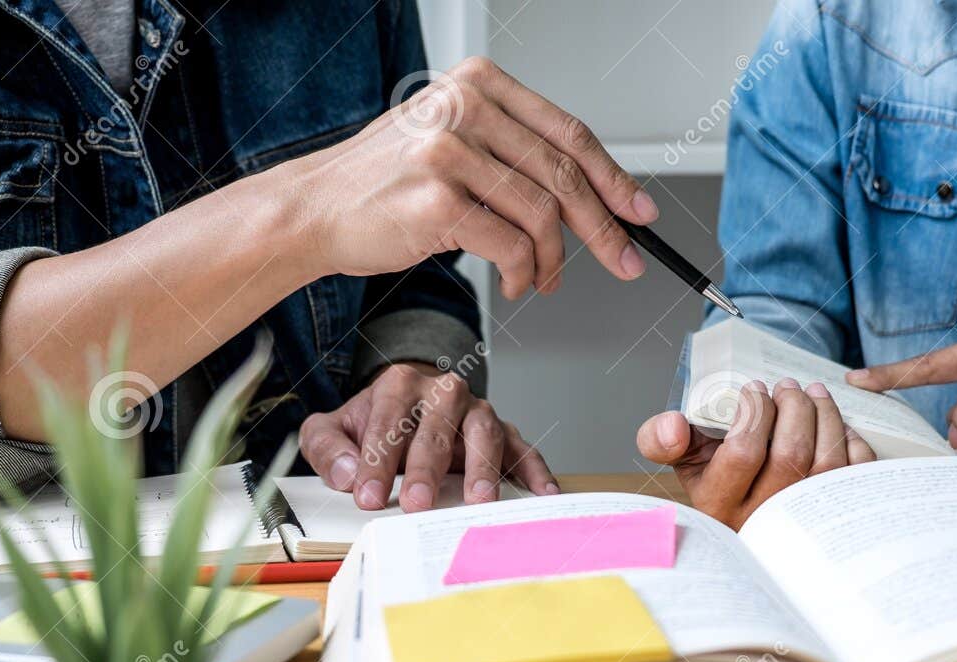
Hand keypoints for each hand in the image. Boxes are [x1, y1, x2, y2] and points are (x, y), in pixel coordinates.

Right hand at [292, 57, 658, 298]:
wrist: (316, 209)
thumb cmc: (387, 184)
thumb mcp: (453, 143)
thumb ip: (513, 154)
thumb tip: (591, 198)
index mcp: (478, 84)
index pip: (568, 134)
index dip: (614, 178)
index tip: (639, 212)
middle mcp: (465, 107)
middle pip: (564, 175)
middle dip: (604, 228)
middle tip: (625, 260)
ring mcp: (450, 151)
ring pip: (543, 215)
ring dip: (553, 261)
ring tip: (543, 280)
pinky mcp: (438, 200)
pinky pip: (512, 246)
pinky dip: (525, 273)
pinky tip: (516, 282)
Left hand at [297, 363, 558, 510]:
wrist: (408, 408)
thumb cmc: (372, 426)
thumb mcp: (333, 430)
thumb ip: (327, 448)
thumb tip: (347, 474)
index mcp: (399, 385)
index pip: (387, 422)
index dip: (375, 461)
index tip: (366, 497)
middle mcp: (443, 393)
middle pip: (438, 426)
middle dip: (427, 467)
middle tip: (417, 503)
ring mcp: (477, 412)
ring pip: (484, 432)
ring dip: (482, 467)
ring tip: (478, 501)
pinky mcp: (502, 433)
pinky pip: (522, 449)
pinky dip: (534, 470)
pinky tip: (541, 494)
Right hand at [635, 380, 874, 528]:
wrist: (746, 515)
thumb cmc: (717, 478)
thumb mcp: (681, 460)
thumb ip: (661, 438)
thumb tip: (673, 424)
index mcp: (720, 503)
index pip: (743, 453)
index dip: (755, 412)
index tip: (756, 389)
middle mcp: (762, 518)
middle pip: (791, 455)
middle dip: (794, 408)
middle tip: (789, 386)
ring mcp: (803, 520)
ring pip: (826, 462)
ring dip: (825, 416)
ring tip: (813, 393)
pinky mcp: (835, 515)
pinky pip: (854, 474)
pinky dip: (850, 441)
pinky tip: (835, 425)